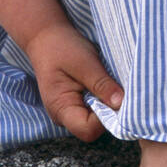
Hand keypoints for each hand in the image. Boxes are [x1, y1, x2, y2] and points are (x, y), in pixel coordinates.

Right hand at [25, 22, 124, 141]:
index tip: (118, 99)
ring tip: (108, 83)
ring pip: (96, 119)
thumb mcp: (84, 63)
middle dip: (109, 111)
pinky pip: (94, 109)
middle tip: (116, 88)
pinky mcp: (76, 103)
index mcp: (60, 109)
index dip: (106, 119)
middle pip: (93, 128)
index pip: (88, 130)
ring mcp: (70, 111)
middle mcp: (64, 116)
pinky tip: (104, 84)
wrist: (45, 36)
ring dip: (107, 104)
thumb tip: (121, 104)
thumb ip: (101, 84)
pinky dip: (103, 99)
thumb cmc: (61, 47)